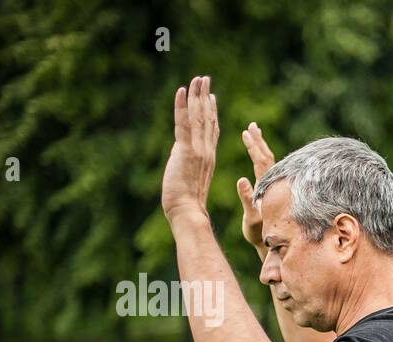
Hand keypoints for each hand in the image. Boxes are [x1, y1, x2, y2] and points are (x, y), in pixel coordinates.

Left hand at [162, 75, 218, 222]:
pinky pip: (184, 124)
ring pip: (198, 117)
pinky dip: (182, 106)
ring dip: (196, 95)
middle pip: (207, 118)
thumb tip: (180, 159)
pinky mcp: (185, 152)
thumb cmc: (188, 205)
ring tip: (197, 78)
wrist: (188, 212)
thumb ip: (187, 166)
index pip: (212, 130)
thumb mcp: (189, 180)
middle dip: (205, 96)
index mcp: (208, 158)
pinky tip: (182, 91)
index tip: (211, 96)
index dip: (212, 112)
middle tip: (204, 79)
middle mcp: (206, 151)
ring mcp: (197, 151)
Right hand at [236, 122, 276, 252]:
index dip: (254, 147)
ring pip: (269, 162)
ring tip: (255, 132)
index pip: (261, 163)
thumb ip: (247, 198)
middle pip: (267, 158)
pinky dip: (262, 156)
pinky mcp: (271, 191)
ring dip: (261, 146)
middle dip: (259, 141)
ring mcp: (273, 188)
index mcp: (267, 188)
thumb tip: (242, 179)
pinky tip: (258, 152)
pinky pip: (268, 168)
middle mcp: (272, 186)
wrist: (269, 244)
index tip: (246, 133)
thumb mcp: (251, 217)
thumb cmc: (259, 233)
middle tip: (252, 126)